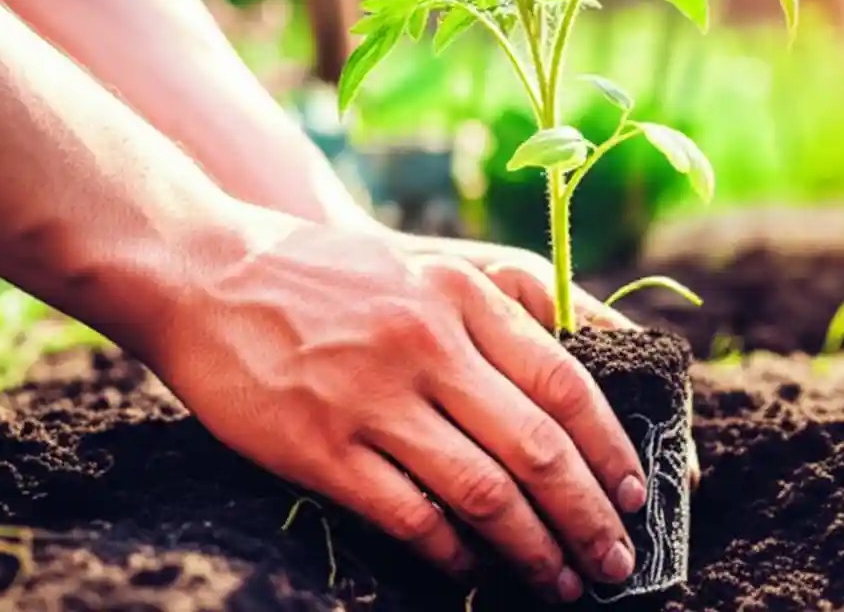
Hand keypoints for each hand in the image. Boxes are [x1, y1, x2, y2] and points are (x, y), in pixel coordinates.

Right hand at [149, 214, 648, 602]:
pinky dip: (453, 554)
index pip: (566, 383)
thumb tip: (586, 363)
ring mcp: (372, 397)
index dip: (612, 448)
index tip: (637, 493)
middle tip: (616, 562)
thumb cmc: (330, 275)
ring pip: (484, 492)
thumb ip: (504, 306)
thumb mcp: (428, 264)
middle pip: (538, 448)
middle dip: (589, 516)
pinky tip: (474, 571)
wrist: (206, 273)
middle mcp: (428, 343)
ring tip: (562, 582)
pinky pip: (410, 516)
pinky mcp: (320, 447)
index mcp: (462, 296)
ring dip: (534, 549)